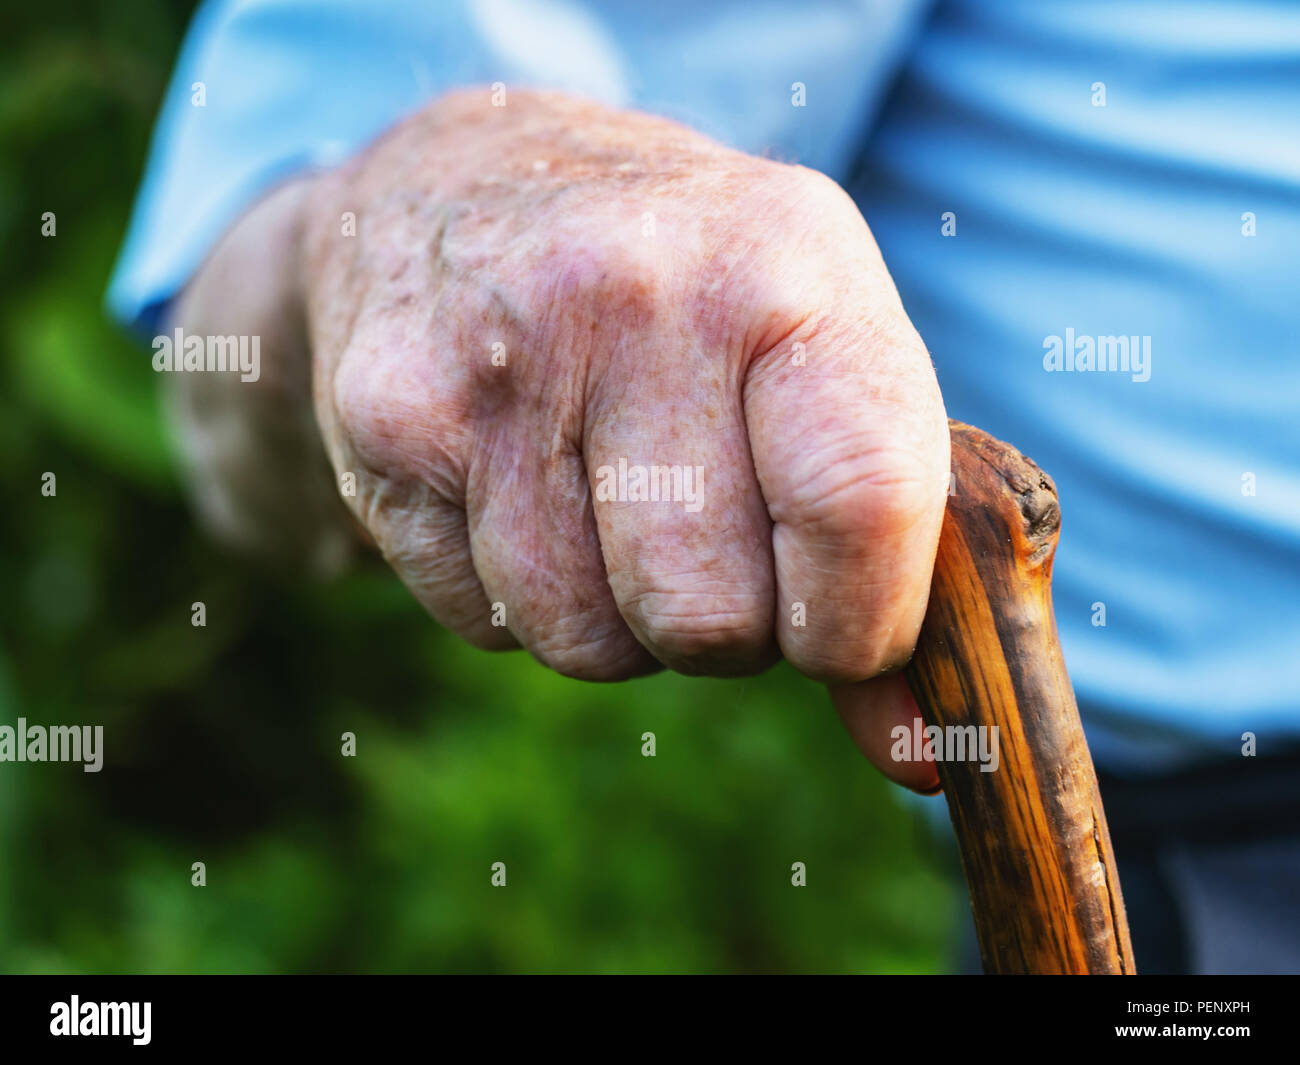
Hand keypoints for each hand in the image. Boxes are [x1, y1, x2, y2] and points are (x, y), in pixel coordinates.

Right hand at [177, 89, 949, 790]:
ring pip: (591, 644)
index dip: (859, 623)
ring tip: (603, 500)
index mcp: (787, 261)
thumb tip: (924, 756)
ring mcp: (498, 356)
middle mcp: (638, 291)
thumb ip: (890, 554)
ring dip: (619, 619)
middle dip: (724, 627)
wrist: (464, 185)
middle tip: (704, 536)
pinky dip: (522, 603)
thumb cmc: (684, 299)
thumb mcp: (816, 354)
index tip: (840, 630)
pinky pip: (488, 625)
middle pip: (711, 617)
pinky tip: (516, 489)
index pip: (859, 504)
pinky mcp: (390, 421)